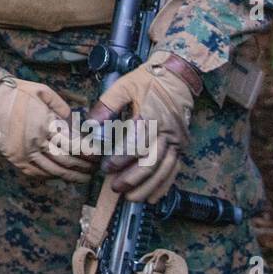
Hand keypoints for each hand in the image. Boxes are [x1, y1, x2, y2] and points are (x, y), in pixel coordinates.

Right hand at [0, 77, 93, 182]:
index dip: (89, 153)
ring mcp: (26, 154)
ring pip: (56, 171)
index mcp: (45, 124)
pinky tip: (64, 174)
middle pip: (68, 161)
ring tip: (85, 176)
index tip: (98, 154)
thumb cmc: (17, 93)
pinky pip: (40, 174)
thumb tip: (76, 125)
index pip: (74, 145)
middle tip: (96, 166)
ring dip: (73, 175)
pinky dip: (54, 176)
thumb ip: (63, 109)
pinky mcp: (17, 161)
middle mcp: (36, 142)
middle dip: (85, 166)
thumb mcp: (43, 92)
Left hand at [90, 53, 194, 202]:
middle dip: (133, 178)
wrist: (178, 76)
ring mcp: (176, 140)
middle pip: (151, 161)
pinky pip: (175, 169)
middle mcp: (166, 131)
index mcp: (150, 117)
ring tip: (131, 198)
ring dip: (148, 186)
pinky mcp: (181, 145)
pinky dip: (164, 184)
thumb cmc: (148, 80)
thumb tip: (90, 125)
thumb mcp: (123, 86)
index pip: (136, 144)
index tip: (106, 168)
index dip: (121, 159)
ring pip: (164, 169)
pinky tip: (153, 196)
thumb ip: (106, 106)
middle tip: (115, 187)